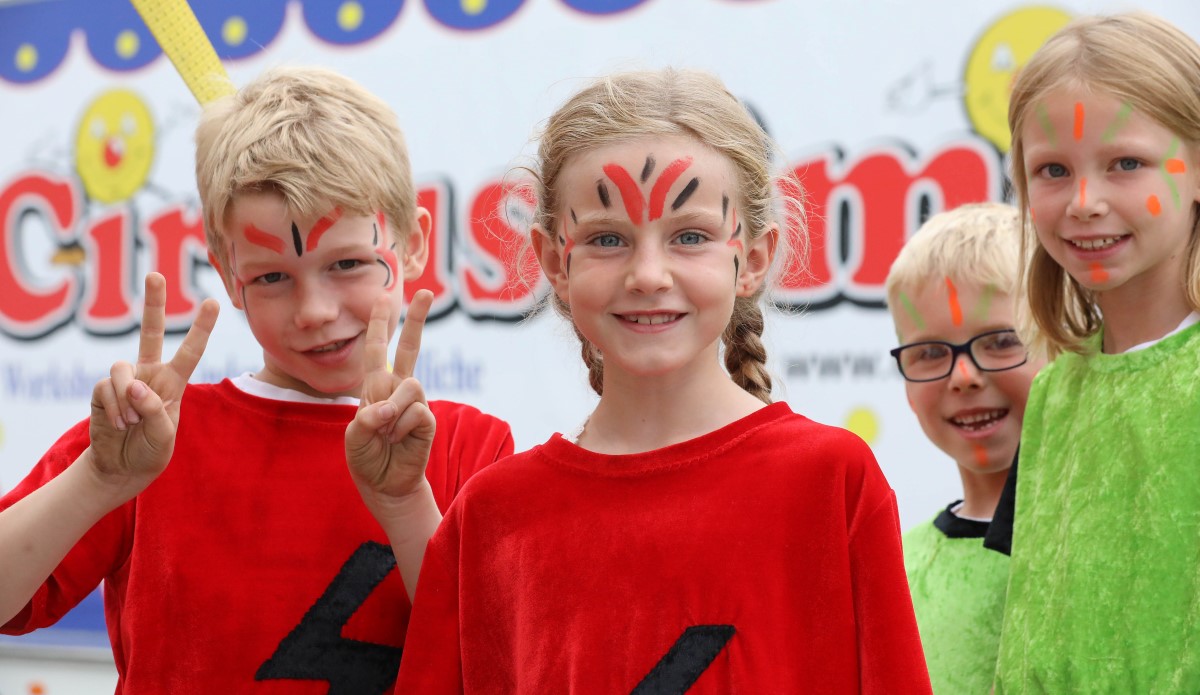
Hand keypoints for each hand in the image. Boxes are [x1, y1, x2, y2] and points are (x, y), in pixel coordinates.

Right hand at [86, 273, 218, 498]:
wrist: (120, 468)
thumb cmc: (150, 452)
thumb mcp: (163, 436)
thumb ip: (153, 409)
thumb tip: (134, 383)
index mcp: (173, 383)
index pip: (190, 351)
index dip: (201, 327)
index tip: (214, 301)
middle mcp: (149, 374)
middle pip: (150, 332)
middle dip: (152, 303)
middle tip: (155, 274)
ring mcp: (124, 379)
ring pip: (121, 367)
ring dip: (125, 398)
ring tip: (131, 423)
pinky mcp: (101, 389)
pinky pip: (106, 388)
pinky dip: (113, 408)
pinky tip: (118, 424)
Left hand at [346, 290, 436, 502]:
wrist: (384, 485)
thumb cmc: (366, 458)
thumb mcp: (354, 436)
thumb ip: (368, 417)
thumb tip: (392, 408)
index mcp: (375, 387)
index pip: (377, 350)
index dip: (381, 324)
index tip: (382, 296)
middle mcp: (397, 389)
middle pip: (409, 348)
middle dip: (416, 319)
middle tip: (427, 293)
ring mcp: (414, 403)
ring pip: (409, 385)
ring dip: (392, 411)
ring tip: (386, 433)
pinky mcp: (426, 419)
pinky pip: (415, 411)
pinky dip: (401, 428)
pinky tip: (398, 441)